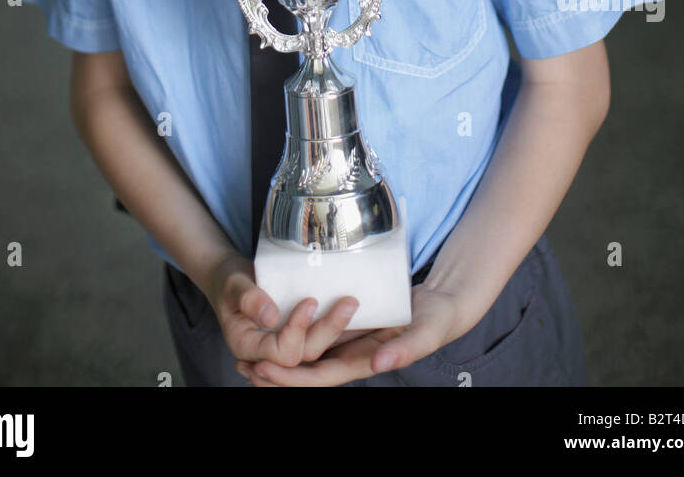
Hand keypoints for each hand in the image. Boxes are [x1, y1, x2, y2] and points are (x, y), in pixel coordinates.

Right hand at [202, 251, 363, 366]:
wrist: (231, 282)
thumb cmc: (229, 282)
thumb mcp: (234, 284)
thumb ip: (249, 299)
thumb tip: (271, 317)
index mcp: (248, 346)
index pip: (280, 353)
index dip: (297, 331)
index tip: (309, 301)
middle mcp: (268, 355)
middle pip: (305, 354)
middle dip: (329, 330)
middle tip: (350, 302)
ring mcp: (284, 347)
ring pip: (316, 351)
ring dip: (336, 330)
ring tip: (351, 303)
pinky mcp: (297, 338)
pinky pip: (318, 341)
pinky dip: (334, 331)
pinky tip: (350, 313)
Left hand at [235, 278, 483, 386]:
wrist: (442, 306)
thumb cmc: (435, 321)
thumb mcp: (425, 333)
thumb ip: (406, 349)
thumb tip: (379, 364)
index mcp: (364, 362)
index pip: (321, 377)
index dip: (292, 376)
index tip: (264, 369)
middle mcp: (350, 355)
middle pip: (306, 370)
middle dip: (275, 371)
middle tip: (242, 364)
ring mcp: (347, 341)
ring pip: (307, 354)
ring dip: (279, 355)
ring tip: (247, 350)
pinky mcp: (346, 325)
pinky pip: (315, 334)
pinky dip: (294, 333)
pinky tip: (275, 323)